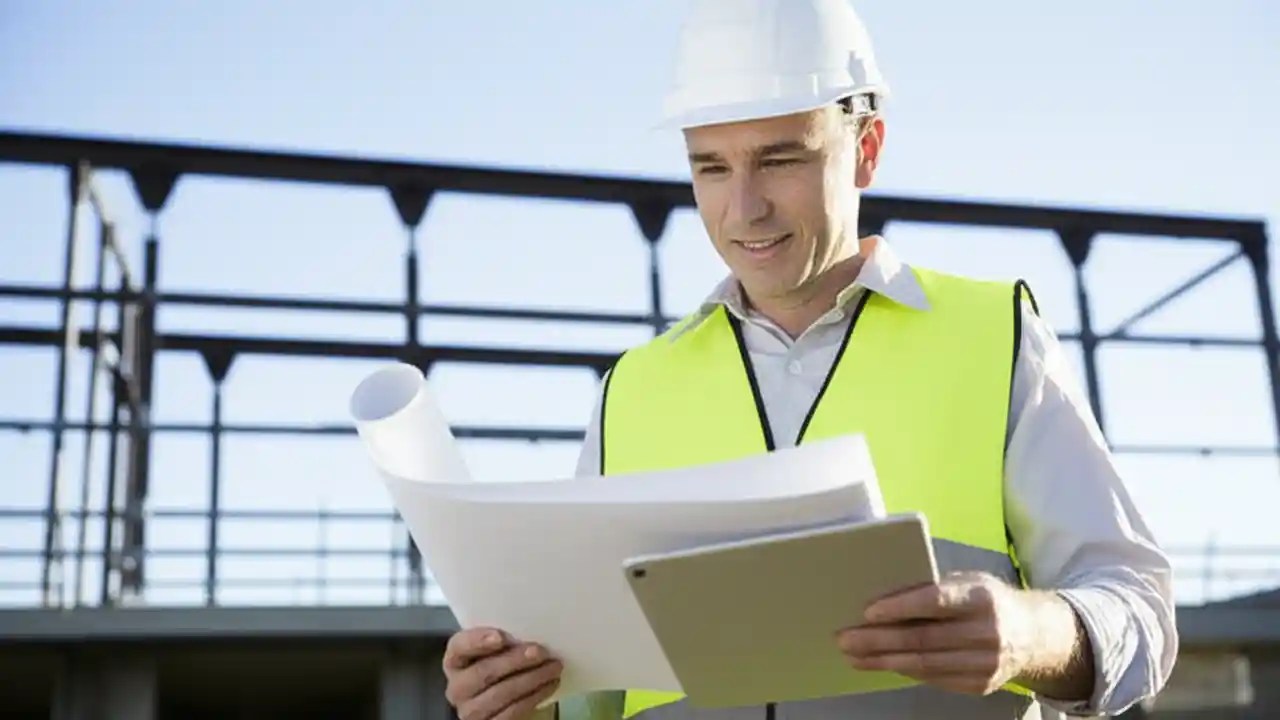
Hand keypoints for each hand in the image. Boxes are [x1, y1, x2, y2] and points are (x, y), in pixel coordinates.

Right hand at [443, 626, 563, 719]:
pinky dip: (534, 696)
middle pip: (483, 672)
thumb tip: (528, 631)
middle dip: (514, 660)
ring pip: (500, 694)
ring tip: (553, 667)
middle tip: (540, 651)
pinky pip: (513, 712)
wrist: (507, 698)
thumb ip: (503, 640)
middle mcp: (457, 687)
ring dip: (531, 679)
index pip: (459, 647)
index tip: (501, 637)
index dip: (478, 641)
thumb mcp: (497, 650)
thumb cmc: (502, 665)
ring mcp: (470, 710)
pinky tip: (549, 684)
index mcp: (455, 660)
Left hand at [834, 572, 1039, 695]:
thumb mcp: (969, 583)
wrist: (1033, 636)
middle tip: (845, 639)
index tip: (868, 612)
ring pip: (925, 664)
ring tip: (854, 655)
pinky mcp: (981, 684)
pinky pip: (934, 679)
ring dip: (883, 661)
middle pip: (923, 638)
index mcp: (982, 597)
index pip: (936, 601)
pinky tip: (883, 664)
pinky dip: (904, 671)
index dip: (900, 607)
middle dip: (878, 640)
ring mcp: (986, 663)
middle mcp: (987, 631)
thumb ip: (934, 588)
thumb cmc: (987, 601)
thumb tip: (884, 596)